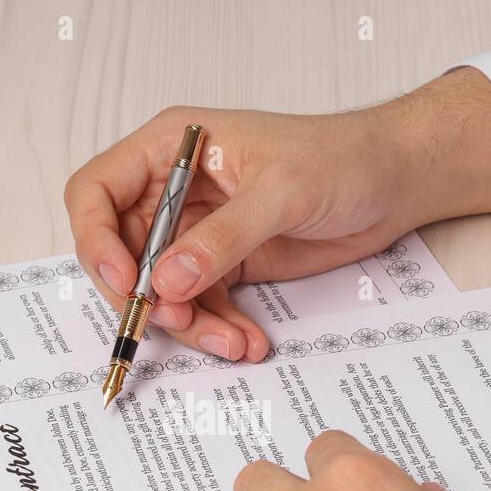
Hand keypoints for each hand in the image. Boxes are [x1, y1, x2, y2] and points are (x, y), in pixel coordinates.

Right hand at [64, 68, 490, 362]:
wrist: (394, 183)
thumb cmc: (342, 158)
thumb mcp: (281, 192)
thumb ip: (221, 238)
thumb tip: (166, 282)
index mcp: (171, 147)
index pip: (96, 192)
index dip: (97, 241)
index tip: (126, 283)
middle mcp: (174, 190)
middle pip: (123, 254)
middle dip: (147, 298)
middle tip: (178, 322)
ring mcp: (198, 231)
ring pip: (163, 291)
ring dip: (190, 325)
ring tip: (232, 343)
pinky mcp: (225, 264)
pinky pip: (202, 306)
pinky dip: (219, 329)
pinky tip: (248, 342)